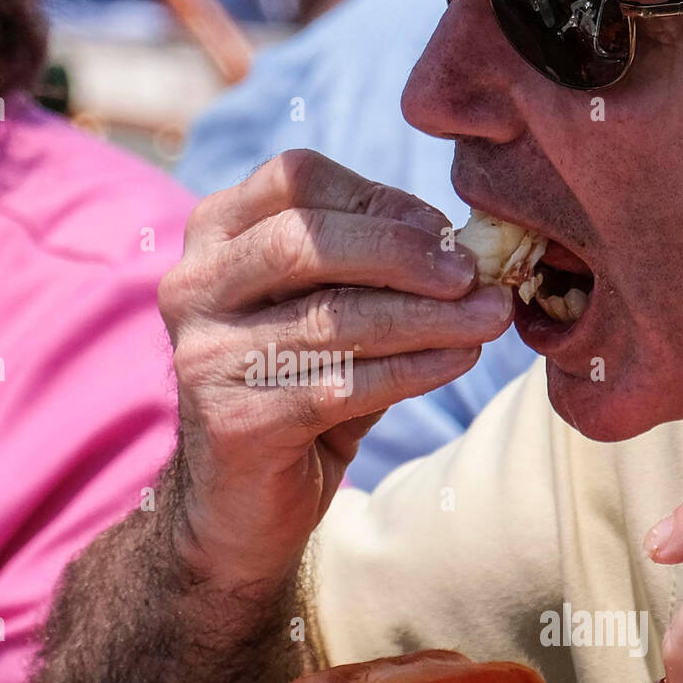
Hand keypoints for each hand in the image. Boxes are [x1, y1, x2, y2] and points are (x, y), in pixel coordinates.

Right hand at [158, 150, 512, 586]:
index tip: (446, 233)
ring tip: (490, 317)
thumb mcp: (327, 311)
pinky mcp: (234, 421)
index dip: (381, 199)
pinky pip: (342, 384)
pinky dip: (413, 368)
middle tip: (474, 275)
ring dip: (428, 317)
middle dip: (405, 253)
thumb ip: (375, 271)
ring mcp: (205, 355)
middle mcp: (192, 287)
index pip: (295, 180)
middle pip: (306, 241)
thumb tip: (472, 245)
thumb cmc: (297, 388)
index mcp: (212, 237)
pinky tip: (458, 360)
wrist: (238, 503)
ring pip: (333, 318)